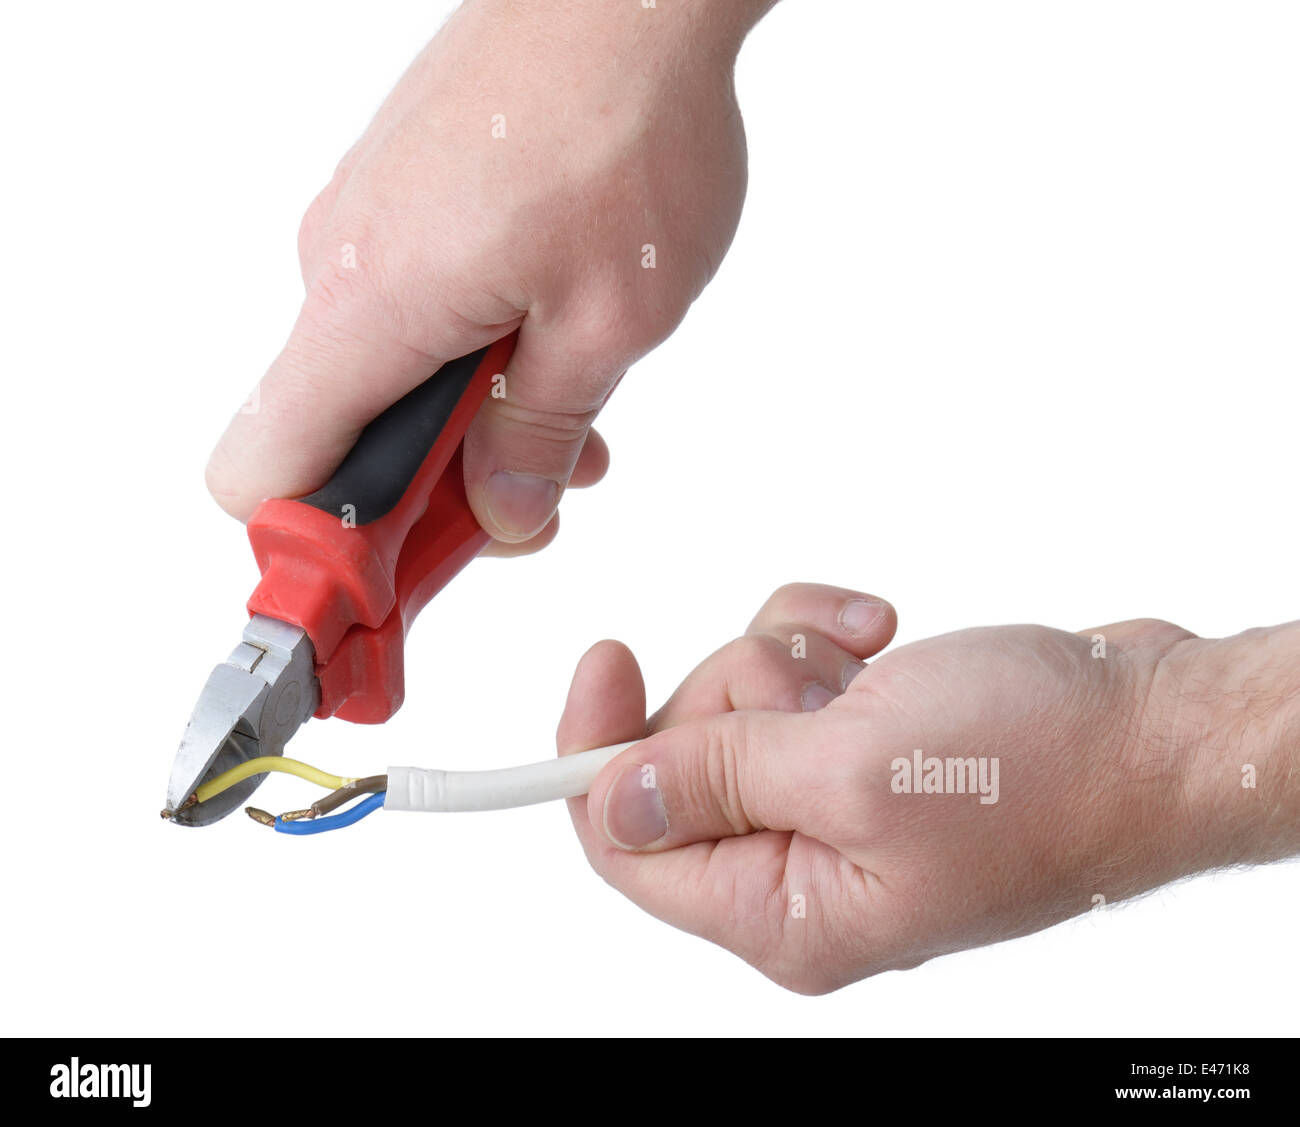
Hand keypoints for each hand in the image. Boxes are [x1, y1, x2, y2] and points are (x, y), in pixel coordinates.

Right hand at [206, 0, 772, 553]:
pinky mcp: (400, 195)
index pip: (264, 474)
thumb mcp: (607, 321)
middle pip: (332, 438)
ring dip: (464, 420)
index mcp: (368, 310)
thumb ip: (543, 434)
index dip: (319, 552)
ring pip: (382, 373)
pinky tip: (553, 335)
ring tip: (573, 411)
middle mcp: (339, 265)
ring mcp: (364, 223)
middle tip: (527, 503)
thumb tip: (506, 511)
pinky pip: (406, 307)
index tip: (391, 592)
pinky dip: (465, 350)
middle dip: (425, 492)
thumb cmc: (624, 126)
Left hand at [557, 585, 1298, 992]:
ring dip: (791, 657)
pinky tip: (882, 639)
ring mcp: (835, 804)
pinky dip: (824, 642)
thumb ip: (712, 781)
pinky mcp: (864, 748)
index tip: (605, 657)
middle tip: (821, 687)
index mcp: (785, 913)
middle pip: (682, 758)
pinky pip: (791, 675)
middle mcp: (801, 869)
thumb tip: (606, 797)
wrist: (1154, 727)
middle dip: (737, 691)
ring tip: (870, 663)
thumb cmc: (1039, 768)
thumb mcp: (849, 772)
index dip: (596, 753)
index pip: (627, 848)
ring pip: (737, 702)